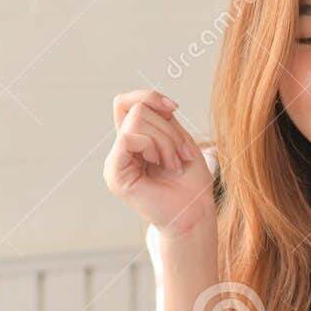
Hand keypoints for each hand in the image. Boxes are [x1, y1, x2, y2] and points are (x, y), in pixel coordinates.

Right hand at [103, 90, 215, 236]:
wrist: (195, 213)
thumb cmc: (191, 181)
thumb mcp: (179, 138)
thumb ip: (160, 117)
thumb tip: (152, 100)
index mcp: (134, 141)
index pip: (126, 102)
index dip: (149, 97)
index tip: (174, 108)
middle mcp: (121, 151)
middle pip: (136, 108)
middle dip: (168, 127)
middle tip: (180, 155)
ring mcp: (115, 162)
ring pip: (136, 119)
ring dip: (166, 139)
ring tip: (174, 163)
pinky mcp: (115, 174)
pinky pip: (129, 137)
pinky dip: (154, 146)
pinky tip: (162, 165)